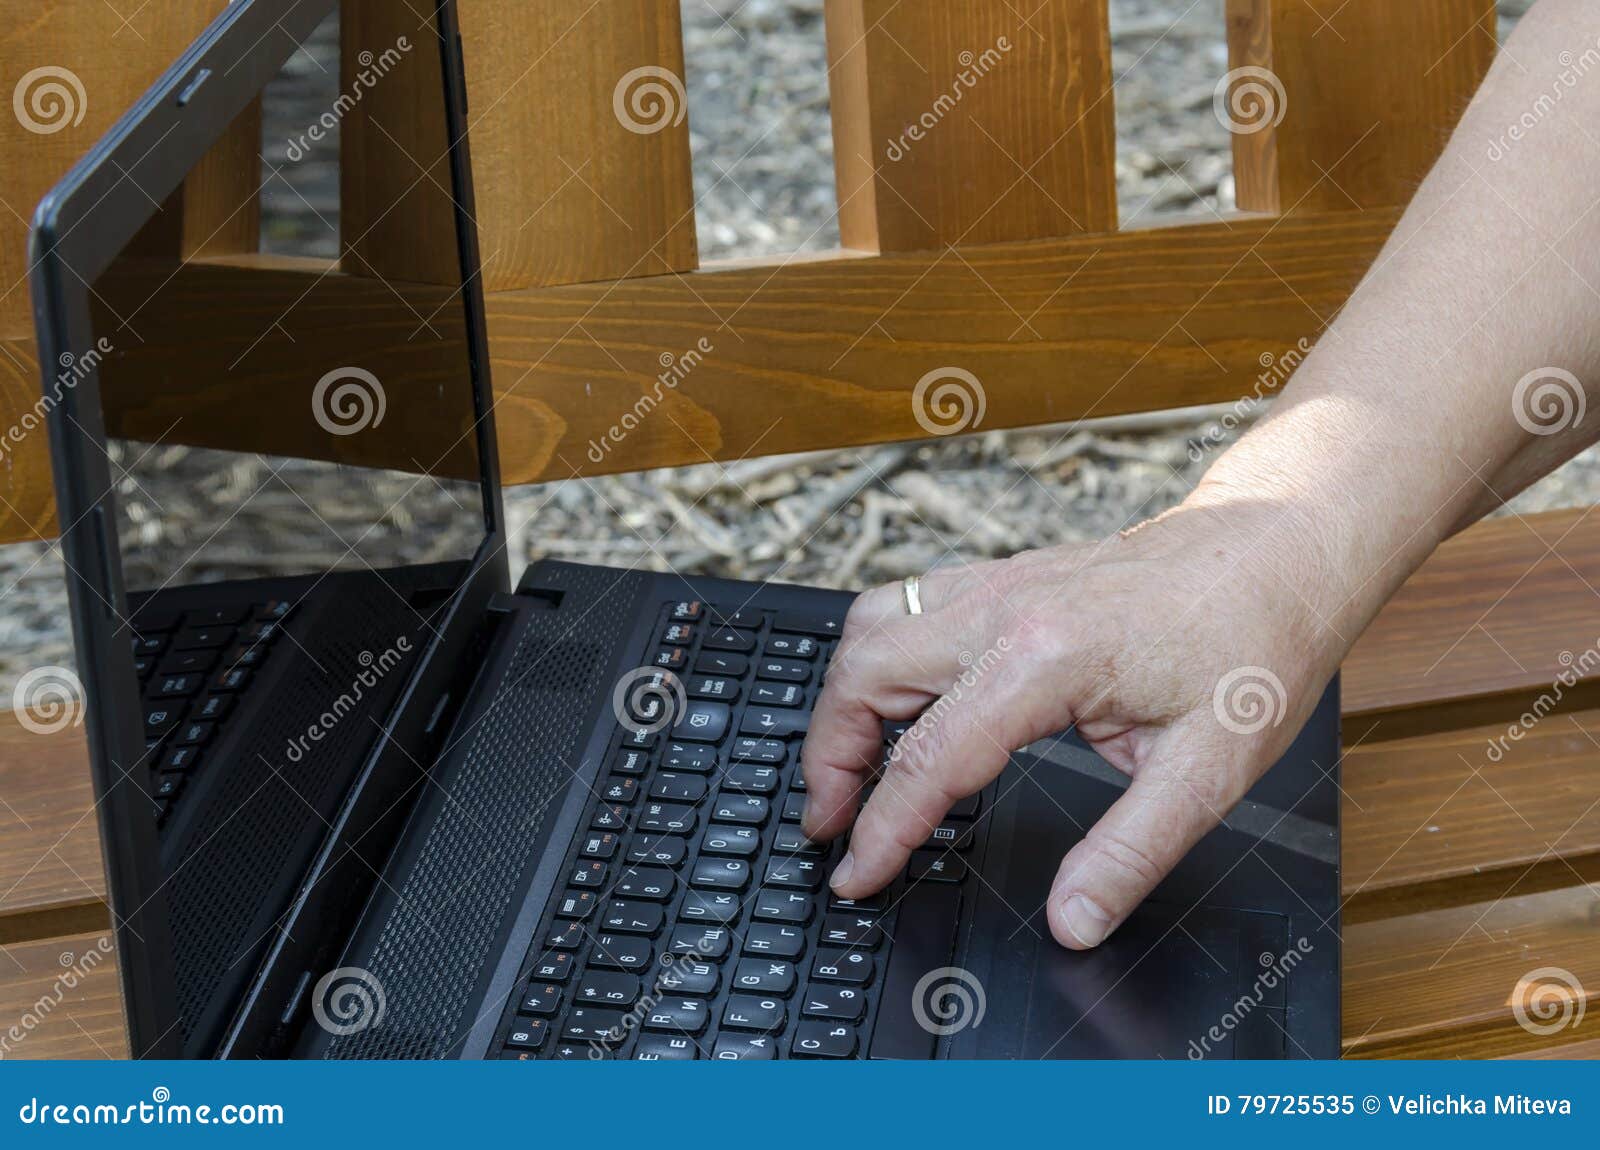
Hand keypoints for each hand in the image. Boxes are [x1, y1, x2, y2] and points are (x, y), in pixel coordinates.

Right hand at [800, 501, 1346, 949]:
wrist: (1279, 547)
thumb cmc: (1252, 643)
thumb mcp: (1210, 769)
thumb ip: (1132, 853)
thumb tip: (1076, 921)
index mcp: (1045, 657)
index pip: (929, 758)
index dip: (882, 830)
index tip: (856, 877)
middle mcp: (1003, 608)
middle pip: (863, 674)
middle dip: (828, 757)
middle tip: (832, 825)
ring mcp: (998, 582)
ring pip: (871, 628)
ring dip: (844, 700)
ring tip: (850, 770)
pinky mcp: (1005, 576)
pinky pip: (905, 606)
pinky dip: (876, 659)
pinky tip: (897, 701)